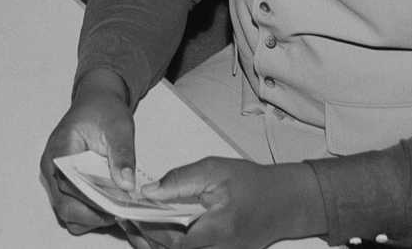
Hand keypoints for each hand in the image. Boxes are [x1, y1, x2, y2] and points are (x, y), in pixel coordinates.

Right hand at [41, 69, 137, 233]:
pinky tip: (109, 206)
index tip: (116, 207)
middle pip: (66, 207)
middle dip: (94, 215)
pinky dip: (91, 214)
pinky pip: (74, 208)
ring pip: (69, 213)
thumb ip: (122, 154)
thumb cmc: (103, 109)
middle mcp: (51, 168)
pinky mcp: (65, 184)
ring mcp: (55, 178)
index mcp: (59, 150)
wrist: (97, 102)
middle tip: (120, 212)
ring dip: (92, 218)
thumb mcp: (119, 126)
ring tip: (116, 209)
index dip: (92, 201)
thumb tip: (126, 184)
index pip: (70, 186)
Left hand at [136, 158, 322, 248]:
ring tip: (135, 226)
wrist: (285, 203)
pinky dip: (169, 246)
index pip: (171, 243)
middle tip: (126, 222)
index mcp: (216, 231)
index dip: (146, 231)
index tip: (128, 215)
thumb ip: (181, 180)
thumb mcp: (215, 170)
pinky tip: (156, 231)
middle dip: (145, 241)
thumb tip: (149, 191)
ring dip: (154, 245)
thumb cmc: (252, 183)